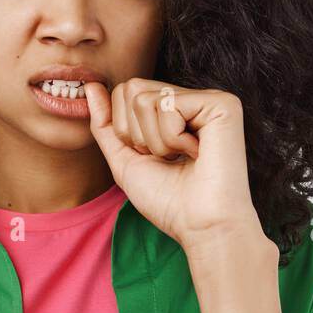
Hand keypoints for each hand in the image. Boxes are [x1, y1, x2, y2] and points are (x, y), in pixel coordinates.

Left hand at [82, 78, 264, 252]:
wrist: (199, 225)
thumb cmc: (167, 200)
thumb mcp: (124, 160)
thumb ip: (105, 124)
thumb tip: (91, 86)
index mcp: (173, 110)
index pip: (123, 92)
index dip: (125, 130)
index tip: (153, 158)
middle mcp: (191, 99)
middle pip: (130, 88)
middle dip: (135, 133)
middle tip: (167, 158)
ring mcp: (208, 99)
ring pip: (144, 99)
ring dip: (154, 141)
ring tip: (182, 157)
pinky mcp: (222, 103)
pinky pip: (167, 105)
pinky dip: (171, 138)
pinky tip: (196, 152)